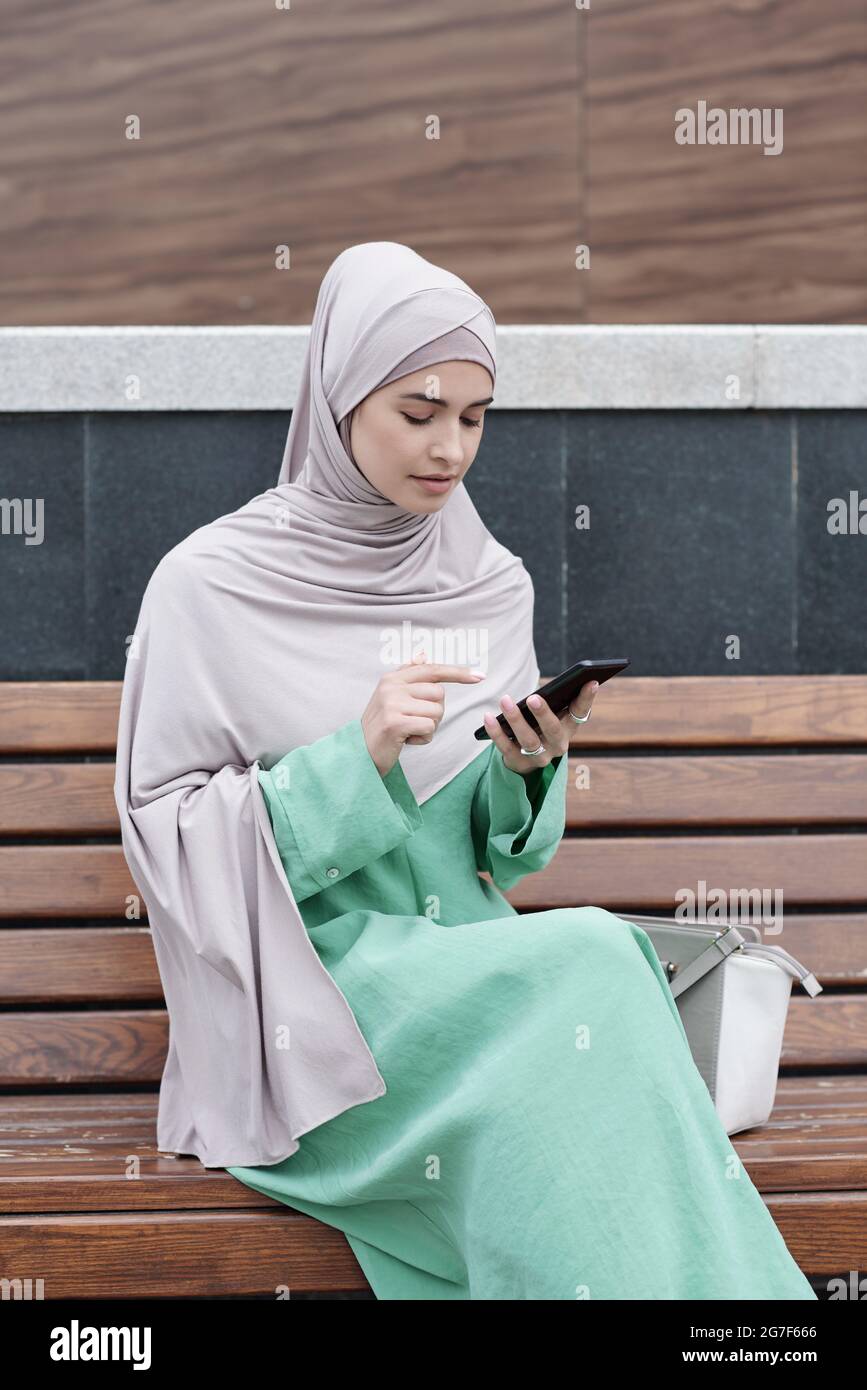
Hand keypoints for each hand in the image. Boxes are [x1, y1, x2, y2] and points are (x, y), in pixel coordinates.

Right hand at [361, 652, 484, 777]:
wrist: (360, 753)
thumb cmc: (382, 726)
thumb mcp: (391, 697)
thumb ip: (408, 676)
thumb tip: (423, 655)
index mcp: (393, 677)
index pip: (432, 669)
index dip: (457, 673)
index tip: (479, 676)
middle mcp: (391, 686)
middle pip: (439, 694)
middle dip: (435, 712)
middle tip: (416, 722)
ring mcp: (392, 703)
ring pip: (436, 711)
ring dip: (429, 727)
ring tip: (410, 731)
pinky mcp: (395, 722)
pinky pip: (428, 727)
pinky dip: (423, 738)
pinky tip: (407, 740)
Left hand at [483, 680, 599, 774]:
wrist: (527, 760)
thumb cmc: (541, 727)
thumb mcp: (553, 716)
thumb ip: (557, 701)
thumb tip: (561, 681)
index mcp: (569, 729)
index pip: (581, 713)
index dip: (587, 698)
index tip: (591, 681)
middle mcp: (558, 745)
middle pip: (552, 730)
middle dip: (543, 713)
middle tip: (533, 697)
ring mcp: (539, 757)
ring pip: (528, 740)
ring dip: (516, 719)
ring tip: (505, 700)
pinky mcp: (519, 762)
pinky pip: (506, 747)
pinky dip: (496, 732)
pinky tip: (488, 717)